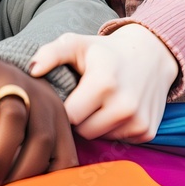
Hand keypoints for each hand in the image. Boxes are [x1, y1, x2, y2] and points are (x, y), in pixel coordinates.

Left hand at [30, 24, 178, 142]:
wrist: (152, 54)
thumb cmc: (105, 51)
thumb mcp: (77, 44)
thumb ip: (50, 53)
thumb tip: (32, 71)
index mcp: (103, 83)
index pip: (69, 116)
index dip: (65, 107)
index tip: (69, 95)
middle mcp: (124, 105)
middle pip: (84, 131)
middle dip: (80, 118)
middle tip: (85, 98)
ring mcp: (139, 121)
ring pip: (101, 137)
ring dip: (97, 124)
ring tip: (102, 103)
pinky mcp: (148, 132)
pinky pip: (119, 140)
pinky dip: (114, 128)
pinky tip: (117, 109)